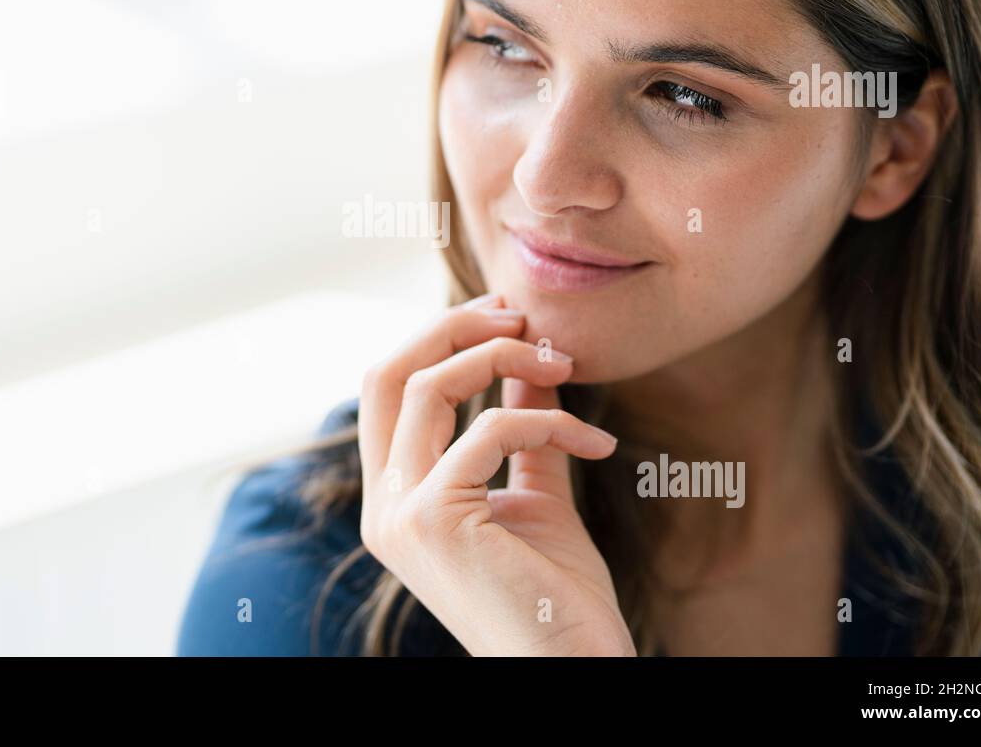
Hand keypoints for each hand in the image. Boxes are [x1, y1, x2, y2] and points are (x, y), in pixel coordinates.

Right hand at [357, 293, 636, 656]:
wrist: (571, 667)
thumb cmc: (555, 596)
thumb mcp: (535, 492)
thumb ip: (523, 427)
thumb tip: (528, 360)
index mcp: (395, 497)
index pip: (389, 390)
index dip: (440, 339)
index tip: (505, 318)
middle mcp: (383, 504)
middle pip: (388, 372)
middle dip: (453, 327)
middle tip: (520, 313)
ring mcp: (399, 513)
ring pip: (428, 385)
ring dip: (505, 357)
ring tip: (565, 363)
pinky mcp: (434, 519)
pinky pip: (492, 429)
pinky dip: (549, 420)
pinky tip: (597, 444)